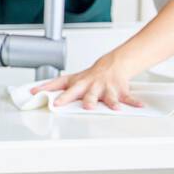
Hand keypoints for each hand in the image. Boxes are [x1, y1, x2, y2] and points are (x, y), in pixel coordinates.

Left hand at [31, 52, 145, 110]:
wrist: (112, 64)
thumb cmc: (89, 76)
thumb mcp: (71, 79)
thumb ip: (53, 86)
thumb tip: (32, 90)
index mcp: (78, 83)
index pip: (60, 85)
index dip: (47, 88)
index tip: (36, 93)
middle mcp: (91, 85)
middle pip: (84, 93)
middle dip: (80, 99)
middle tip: (77, 106)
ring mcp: (106, 88)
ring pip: (107, 96)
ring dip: (110, 102)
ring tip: (115, 108)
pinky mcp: (119, 90)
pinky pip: (128, 97)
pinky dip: (134, 102)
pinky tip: (140, 106)